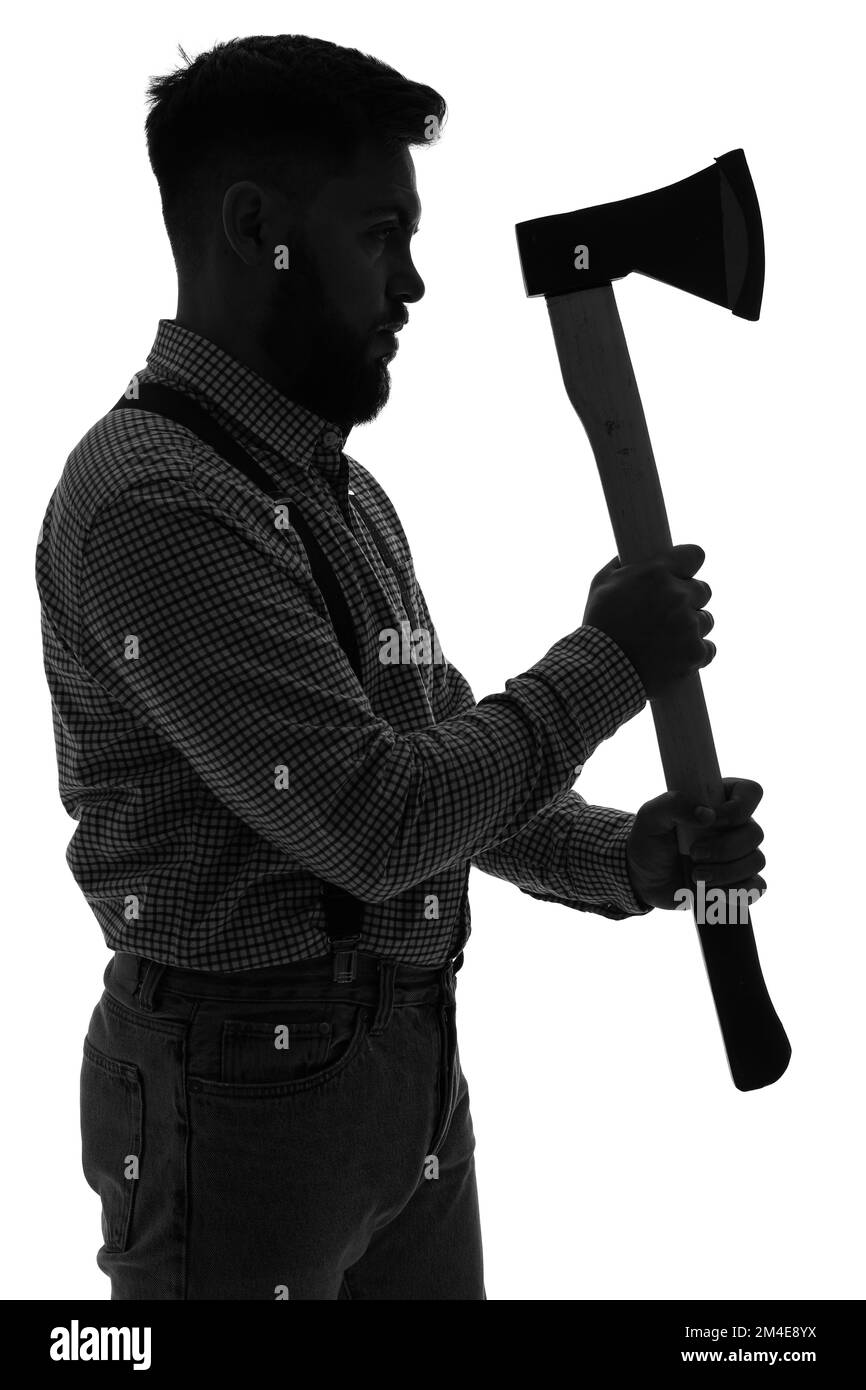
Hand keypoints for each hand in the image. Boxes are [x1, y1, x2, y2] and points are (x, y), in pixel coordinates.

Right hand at [583, 543, 714, 697]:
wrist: (601, 671)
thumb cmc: (598, 626)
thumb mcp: (601, 584)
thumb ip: (622, 565)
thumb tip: (632, 554)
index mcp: (657, 573)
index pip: (695, 555)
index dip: (688, 565)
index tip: (682, 575)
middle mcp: (678, 596)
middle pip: (703, 590)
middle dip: (688, 600)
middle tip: (666, 615)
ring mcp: (689, 625)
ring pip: (706, 620)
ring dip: (692, 627)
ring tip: (666, 641)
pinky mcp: (695, 652)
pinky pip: (708, 649)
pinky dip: (695, 654)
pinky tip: (675, 658)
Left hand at [626, 777, 766, 910]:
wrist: (643, 879)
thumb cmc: (649, 840)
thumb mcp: (650, 816)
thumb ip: (674, 804)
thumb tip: (707, 815)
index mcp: (719, 801)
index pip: (750, 793)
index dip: (738, 809)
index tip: (711, 821)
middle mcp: (735, 826)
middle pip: (755, 833)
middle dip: (724, 849)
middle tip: (694, 854)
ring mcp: (739, 855)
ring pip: (757, 861)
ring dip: (725, 872)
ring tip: (695, 876)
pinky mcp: (739, 881)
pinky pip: (757, 887)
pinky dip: (735, 892)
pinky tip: (711, 891)